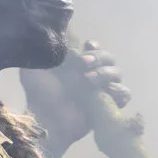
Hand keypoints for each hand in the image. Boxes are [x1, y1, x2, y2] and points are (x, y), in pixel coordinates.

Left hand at [18, 42, 127, 156]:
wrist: (48, 119)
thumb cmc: (40, 95)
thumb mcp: (33, 69)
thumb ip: (42, 53)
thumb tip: (58, 38)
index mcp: (78, 63)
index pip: (95, 48)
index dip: (94, 45)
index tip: (86, 46)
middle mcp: (93, 74)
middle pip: (109, 58)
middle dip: (100, 57)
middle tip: (85, 63)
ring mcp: (102, 90)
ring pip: (118, 73)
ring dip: (107, 73)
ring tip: (89, 80)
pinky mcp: (110, 105)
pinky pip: (125, 94)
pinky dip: (118, 91)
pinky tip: (104, 93)